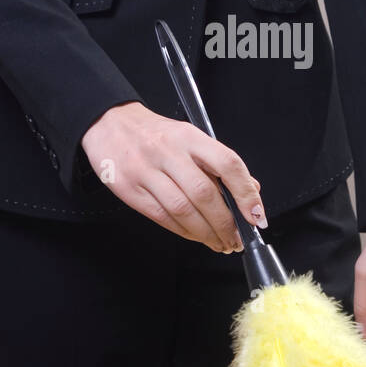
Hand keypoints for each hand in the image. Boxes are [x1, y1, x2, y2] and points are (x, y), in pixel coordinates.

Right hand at [81, 101, 266, 252]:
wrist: (108, 123)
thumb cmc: (154, 133)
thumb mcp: (190, 137)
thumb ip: (220, 163)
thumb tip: (252, 190)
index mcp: (190, 137)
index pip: (227, 164)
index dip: (246, 193)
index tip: (257, 217)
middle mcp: (169, 152)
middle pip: (205, 194)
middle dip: (225, 224)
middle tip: (235, 241)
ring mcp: (146, 171)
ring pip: (183, 210)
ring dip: (206, 234)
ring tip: (219, 243)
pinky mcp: (129, 189)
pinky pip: (162, 217)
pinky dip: (183, 232)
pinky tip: (195, 236)